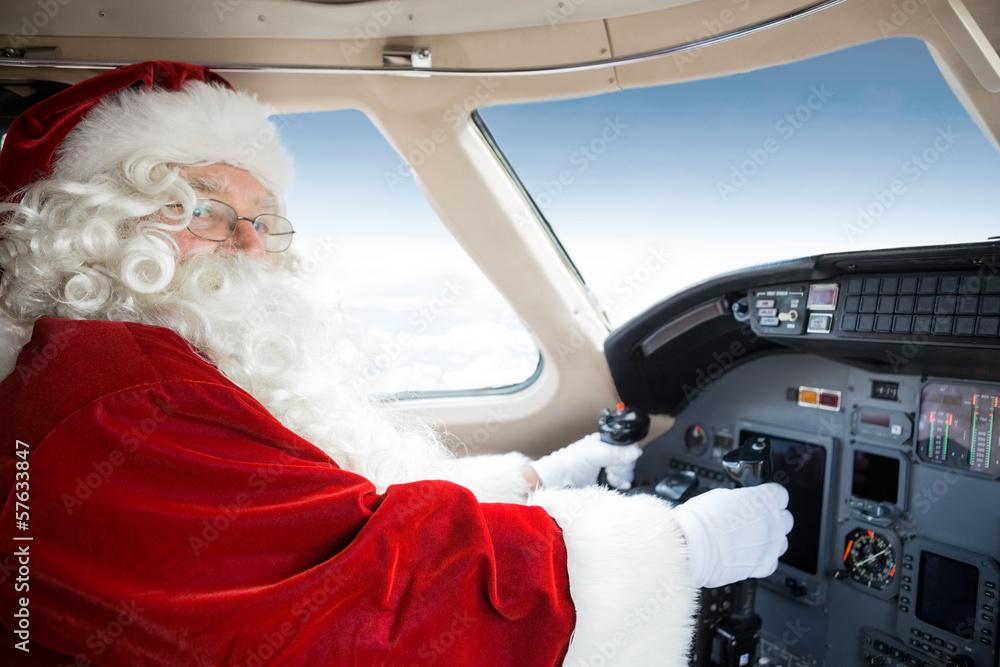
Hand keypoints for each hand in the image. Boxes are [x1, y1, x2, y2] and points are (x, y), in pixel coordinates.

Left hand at [530, 433, 641, 489]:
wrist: (556, 482)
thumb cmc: (570, 463)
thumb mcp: (594, 454)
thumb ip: (615, 453)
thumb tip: (636, 451)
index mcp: (606, 443)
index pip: (628, 448)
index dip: (627, 456)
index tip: (619, 462)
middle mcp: (609, 456)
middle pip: (629, 462)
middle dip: (622, 468)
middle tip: (611, 470)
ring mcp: (608, 470)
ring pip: (626, 474)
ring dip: (621, 477)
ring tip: (609, 477)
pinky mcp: (606, 484)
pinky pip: (621, 486)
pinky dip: (620, 485)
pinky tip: (613, 485)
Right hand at [671, 483, 793, 588]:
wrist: (694, 546)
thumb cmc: (702, 519)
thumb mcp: (721, 496)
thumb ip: (740, 500)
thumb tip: (741, 504)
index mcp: (764, 500)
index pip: (779, 495)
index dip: (768, 497)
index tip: (763, 500)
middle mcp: (773, 522)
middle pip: (785, 519)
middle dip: (773, 519)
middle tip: (755, 521)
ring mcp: (771, 545)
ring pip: (782, 542)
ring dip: (770, 540)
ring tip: (751, 540)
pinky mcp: (764, 565)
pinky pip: (771, 562)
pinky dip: (762, 559)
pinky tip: (748, 555)